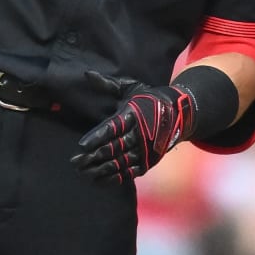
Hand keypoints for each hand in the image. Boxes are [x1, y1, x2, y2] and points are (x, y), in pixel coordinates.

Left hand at [70, 71, 194, 183]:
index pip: (112, 128)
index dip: (97, 137)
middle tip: (75, 162)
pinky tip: (99, 180)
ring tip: (83, 172)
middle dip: (92, 156)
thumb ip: (107, 84)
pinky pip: (129, 173)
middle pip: (113, 148)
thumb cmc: (149, 99)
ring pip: (119, 163)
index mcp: (133, 114)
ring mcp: (145, 150)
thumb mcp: (131, 87)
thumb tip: (87, 74)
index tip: (81, 145)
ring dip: (100, 169)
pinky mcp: (148, 161)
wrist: (179, 113)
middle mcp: (139, 133)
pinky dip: (114, 178)